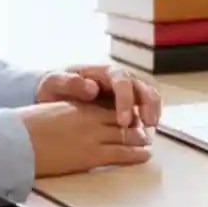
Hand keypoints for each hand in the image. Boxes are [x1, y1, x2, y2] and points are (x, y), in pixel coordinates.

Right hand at [18, 101, 151, 176]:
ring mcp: (93, 135)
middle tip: (147, 129)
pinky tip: (145, 154)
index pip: (109, 105)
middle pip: (123, 118)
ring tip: (148, 142)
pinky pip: (121, 153)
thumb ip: (70, 109)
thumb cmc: (28, 126)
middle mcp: (90, 116)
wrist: (17, 140)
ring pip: (126, 134)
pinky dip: (136, 154)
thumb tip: (79, 112)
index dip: (123, 110)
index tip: (131, 115)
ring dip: (140, 139)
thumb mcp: (53, 110)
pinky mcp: (91, 154)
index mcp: (79, 104)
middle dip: (137, 123)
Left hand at [35, 64, 162, 127]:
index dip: (126, 100)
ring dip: (154, 111)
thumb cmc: (54, 88)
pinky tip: (147, 134)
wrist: (53, 94)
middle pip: (143, 85)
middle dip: (148, 105)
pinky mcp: (130, 102)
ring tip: (150, 132)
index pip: (122, 81)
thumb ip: (69, 83)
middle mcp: (120, 78)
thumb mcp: (54, 83)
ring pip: (150, 94)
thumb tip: (92, 88)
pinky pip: (147, 106)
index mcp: (103, 72)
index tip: (124, 122)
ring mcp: (127, 90)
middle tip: (147, 127)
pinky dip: (151, 117)